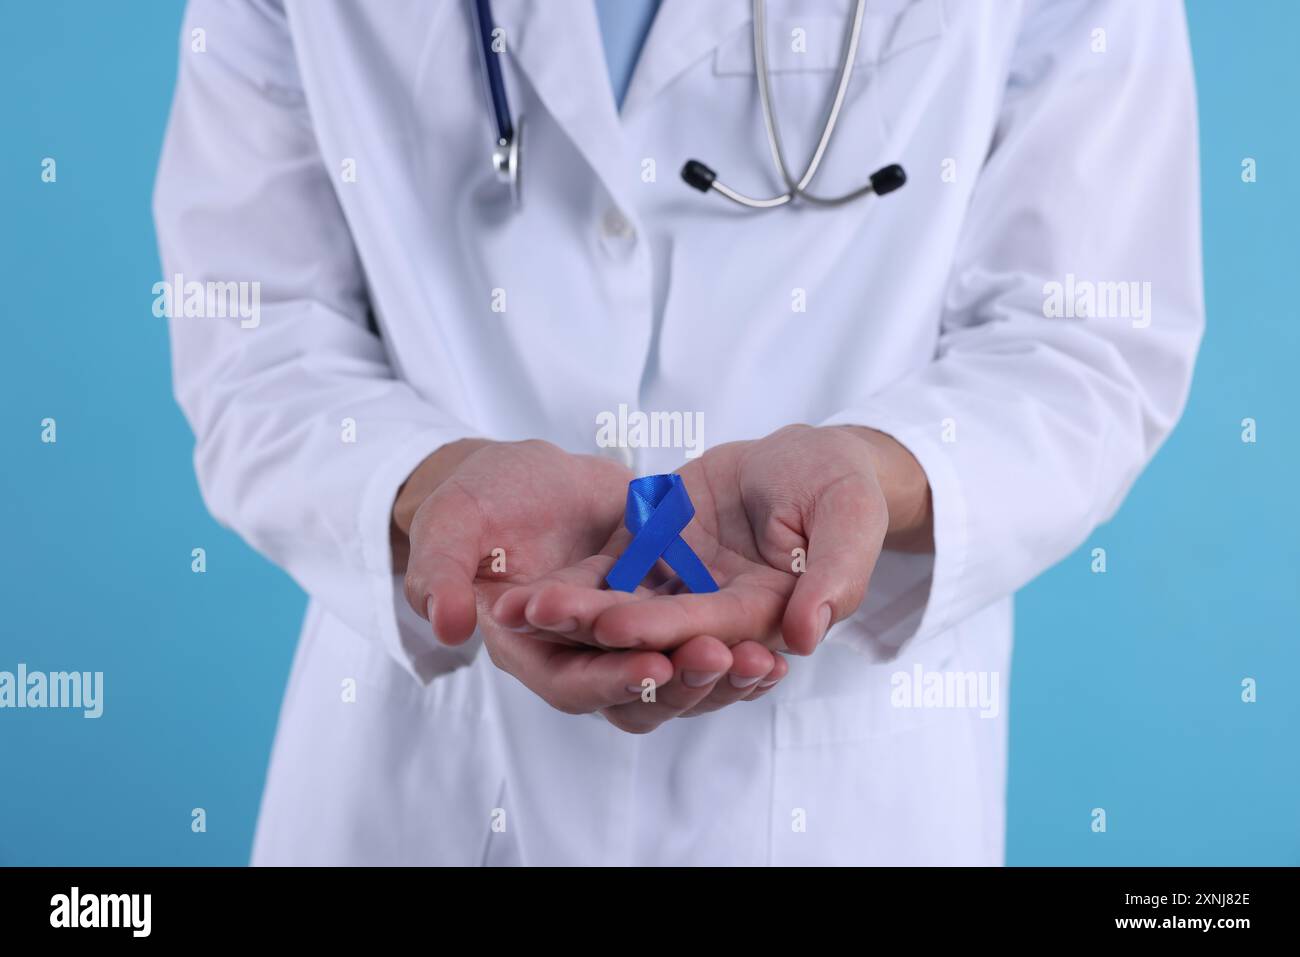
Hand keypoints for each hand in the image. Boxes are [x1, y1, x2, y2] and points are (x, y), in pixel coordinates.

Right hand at [393, 439, 786, 731]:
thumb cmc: (478, 498)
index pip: (571, 684)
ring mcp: (624, 644)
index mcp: (526, 653)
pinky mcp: (659, 615)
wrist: (523, 476)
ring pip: (676, 677)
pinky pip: (700, 641)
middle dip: (683, 683)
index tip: (655, 666)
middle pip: (635, 694)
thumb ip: (442, 570)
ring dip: (720, 676)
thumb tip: (448, 622)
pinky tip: (779, 639)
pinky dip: (735, 646)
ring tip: (767, 662)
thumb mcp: (451, 524)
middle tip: (730, 662)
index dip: (612, 679)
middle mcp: (580, 661)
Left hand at [495, 424, 930, 656]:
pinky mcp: (654, 562)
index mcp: (767, 615)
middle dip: (596, 628)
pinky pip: (608, 576)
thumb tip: (808, 635)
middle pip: (654, 632)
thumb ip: (835, 576)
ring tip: (517, 606)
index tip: (616, 626)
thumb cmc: (840, 484)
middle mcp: (716, 614)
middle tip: (540, 616)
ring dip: (572, 614)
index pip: (712, 629)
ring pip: (622, 611)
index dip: (664, 629)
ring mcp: (681, 592)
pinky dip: (571, 583)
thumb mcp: (851, 516)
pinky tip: (522, 582)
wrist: (809, 458)